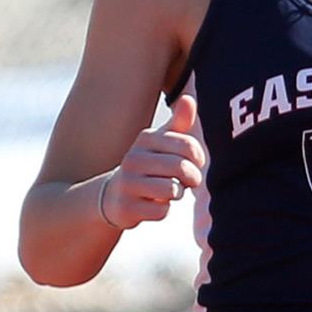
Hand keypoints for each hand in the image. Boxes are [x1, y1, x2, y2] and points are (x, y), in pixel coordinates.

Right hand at [100, 94, 204, 229]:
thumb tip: (189, 99)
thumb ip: (178, 123)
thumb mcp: (161, 143)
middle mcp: (133, 158)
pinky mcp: (126, 207)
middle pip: (181, 168)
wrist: (113, 195)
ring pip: (172, 190)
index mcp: (145, 138)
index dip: (199, 158)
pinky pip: (161, 211)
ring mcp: (127, 183)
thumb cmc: (148, 166)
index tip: (195, 163)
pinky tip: (154, 204)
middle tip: (190, 182)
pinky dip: (163, 210)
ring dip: (178, 194)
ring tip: (171, 191)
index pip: (188, 145)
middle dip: (193, 178)